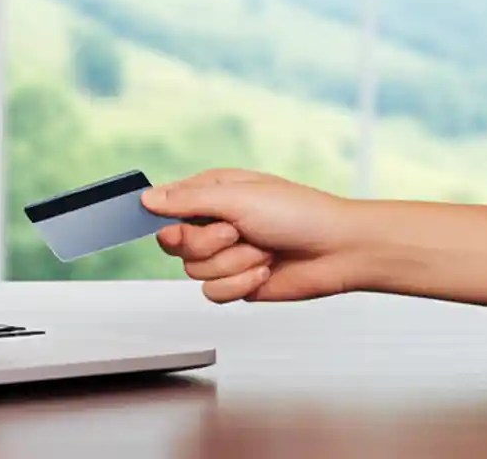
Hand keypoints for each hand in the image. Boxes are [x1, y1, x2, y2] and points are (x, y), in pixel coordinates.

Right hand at [142, 169, 369, 303]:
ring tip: (261, 251)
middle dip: (208, 243)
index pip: (166, 207)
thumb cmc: (299, 213)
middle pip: (175, 243)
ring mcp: (225, 254)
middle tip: (236, 232)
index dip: (168, 219)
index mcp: (212, 194)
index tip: (178, 225)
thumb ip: (188, 200)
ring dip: (232, 264)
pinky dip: (238, 284)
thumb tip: (148, 198)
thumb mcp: (238, 197)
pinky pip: (212, 292)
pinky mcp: (237, 282)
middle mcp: (215, 223)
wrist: (339, 251)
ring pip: (193, 270)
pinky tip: (262, 271)